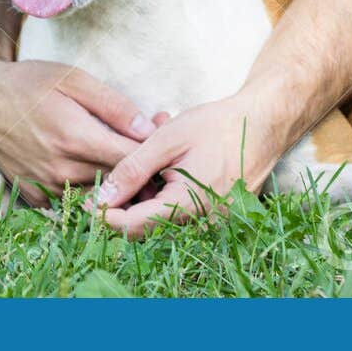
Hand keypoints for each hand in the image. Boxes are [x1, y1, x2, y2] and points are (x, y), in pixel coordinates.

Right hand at [0, 56, 155, 207]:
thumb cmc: (29, 83)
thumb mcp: (74, 79)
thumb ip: (113, 105)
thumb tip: (146, 128)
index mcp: (75, 137)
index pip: (130, 160)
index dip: (152, 152)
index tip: (161, 140)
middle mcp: (60, 168)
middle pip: (117, 181)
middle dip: (138, 169)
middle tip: (149, 151)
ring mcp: (45, 186)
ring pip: (97, 195)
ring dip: (114, 183)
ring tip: (121, 160)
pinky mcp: (33, 195)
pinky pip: (72, 202)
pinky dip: (87, 191)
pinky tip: (90, 170)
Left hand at [94, 94, 284, 237]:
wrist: (264, 123)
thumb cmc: (218, 125)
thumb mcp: (167, 139)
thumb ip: (132, 169)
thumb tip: (102, 199)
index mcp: (189, 205)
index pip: (134, 226)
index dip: (106, 217)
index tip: (86, 202)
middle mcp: (203, 222)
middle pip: (146, 227)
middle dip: (126, 202)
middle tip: (116, 173)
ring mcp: (212, 222)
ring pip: (162, 219)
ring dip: (146, 194)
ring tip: (149, 156)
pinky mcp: (217, 216)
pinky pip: (180, 213)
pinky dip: (165, 194)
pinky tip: (166, 166)